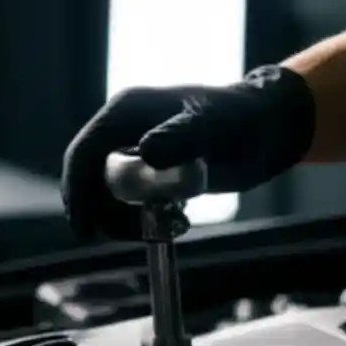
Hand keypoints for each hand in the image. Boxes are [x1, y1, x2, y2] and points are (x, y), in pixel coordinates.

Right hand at [62, 64, 315, 238]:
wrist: (267, 130)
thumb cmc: (241, 121)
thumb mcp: (212, 128)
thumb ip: (181, 137)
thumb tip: (147, 152)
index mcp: (125, 112)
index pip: (83, 153)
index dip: (77, 191)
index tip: (85, 228)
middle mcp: (123, 131)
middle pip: (90, 179)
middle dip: (104, 210)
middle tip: (132, 233)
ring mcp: (134, 152)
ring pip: (107, 195)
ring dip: (124, 218)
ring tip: (159, 227)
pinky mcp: (148, 172)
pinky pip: (128, 201)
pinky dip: (140, 217)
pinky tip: (169, 221)